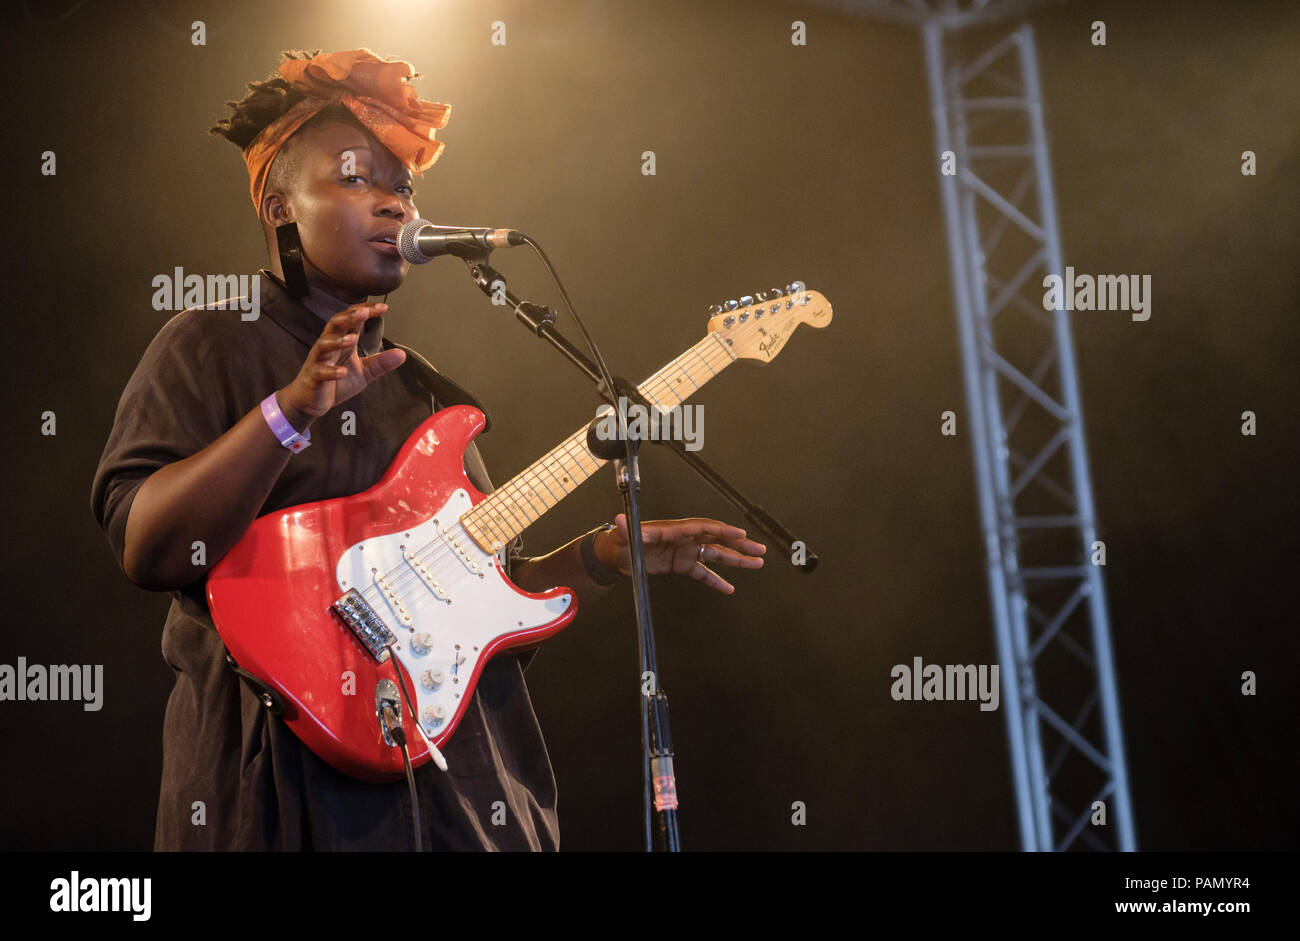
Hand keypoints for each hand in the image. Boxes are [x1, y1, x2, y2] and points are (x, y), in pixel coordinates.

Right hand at [278, 302, 405, 429]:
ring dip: (338, 341)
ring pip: (324, 344)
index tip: (383, 307)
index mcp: (342, 342)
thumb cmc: (335, 382)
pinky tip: (342, 372)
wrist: (311, 401)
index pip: (353, 320)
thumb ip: (380, 363)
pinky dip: (331, 371)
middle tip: (364, 312)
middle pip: (335, 324)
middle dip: (349, 317)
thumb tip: (403, 354)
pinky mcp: (313, 377)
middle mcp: (329, 346)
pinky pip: (320, 371)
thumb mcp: (363, 373)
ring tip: (352, 339)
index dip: (366, 312)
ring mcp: (319, 361)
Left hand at [596, 514, 766, 593]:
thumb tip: (619, 520)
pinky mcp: (682, 565)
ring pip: (715, 555)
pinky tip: (730, 588)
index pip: (703, 528)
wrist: (616, 554)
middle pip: (717, 540)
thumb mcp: (623, 535)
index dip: (722, 531)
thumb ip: (625, 528)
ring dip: (736, 560)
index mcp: (675, 529)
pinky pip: (703, 573)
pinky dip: (716, 580)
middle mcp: (685, 539)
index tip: (740, 535)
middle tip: (759, 550)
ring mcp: (685, 552)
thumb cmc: (620, 540)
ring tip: (757, 564)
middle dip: (739, 545)